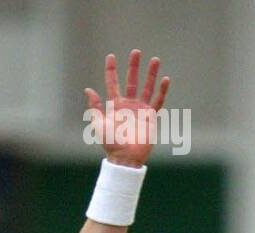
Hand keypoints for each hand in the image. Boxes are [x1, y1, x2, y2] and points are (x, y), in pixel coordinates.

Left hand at [85, 50, 169, 167]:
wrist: (125, 158)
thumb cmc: (110, 144)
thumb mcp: (98, 125)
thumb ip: (94, 108)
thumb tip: (88, 90)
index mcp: (114, 106)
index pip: (112, 84)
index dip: (111, 70)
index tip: (111, 56)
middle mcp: (128, 105)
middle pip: (131, 81)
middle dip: (133, 67)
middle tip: (136, 52)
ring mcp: (140, 110)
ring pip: (147, 87)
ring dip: (151, 74)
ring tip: (155, 60)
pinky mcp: (150, 116)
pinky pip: (158, 101)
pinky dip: (162, 91)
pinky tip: (166, 79)